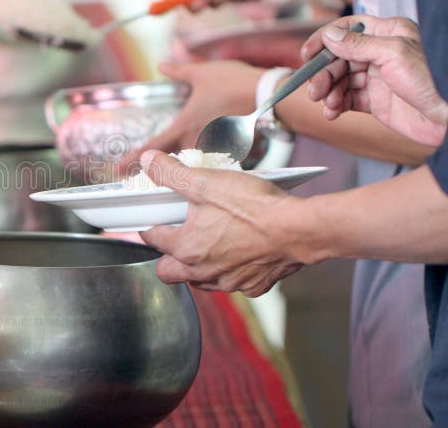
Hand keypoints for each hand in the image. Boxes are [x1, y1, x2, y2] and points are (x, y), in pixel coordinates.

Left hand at [117, 60, 263, 173]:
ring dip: (193, 155)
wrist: (269, 94)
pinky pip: (216, 156)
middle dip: (168, 160)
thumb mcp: (200, 73)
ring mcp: (214, 149)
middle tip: (163, 158)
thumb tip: (162, 64)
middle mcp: (195, 142)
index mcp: (183, 126)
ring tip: (203, 144)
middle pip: (174, 158)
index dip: (132, 159)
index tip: (118, 170)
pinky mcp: (233, 151)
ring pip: (196, 157)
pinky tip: (221, 143)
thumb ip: (179, 71)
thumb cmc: (233, 82)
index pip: (152, 148)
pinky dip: (214, 152)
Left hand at [138, 150, 311, 296]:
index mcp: (186, 248)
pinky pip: (233, 282)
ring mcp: (228, 282)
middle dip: (167, 257)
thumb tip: (149, 162)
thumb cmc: (254, 207)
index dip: (151, 226)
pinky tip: (240, 251)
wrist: (299, 229)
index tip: (155, 218)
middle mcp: (203, 271)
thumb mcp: (206, 182)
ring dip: (198, 265)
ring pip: (200, 280)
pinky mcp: (253, 286)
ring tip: (209, 241)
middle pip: (169, 272)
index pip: (152, 239)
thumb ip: (172, 173)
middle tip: (178, 236)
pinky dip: (231, 269)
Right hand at [301, 15, 447, 146]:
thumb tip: (330, 36)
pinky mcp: (375, 101)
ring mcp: (376, 79)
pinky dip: (335, 105)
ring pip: (340, 81)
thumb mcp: (394, 54)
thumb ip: (359, 44)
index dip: (324, 40)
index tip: (307, 54)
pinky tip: (332, 111)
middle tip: (314, 88)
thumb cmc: (435, 80)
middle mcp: (380, 54)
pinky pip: (347, 100)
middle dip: (323, 73)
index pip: (347, 29)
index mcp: (387, 34)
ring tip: (325, 103)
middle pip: (339, 59)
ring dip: (328, 91)